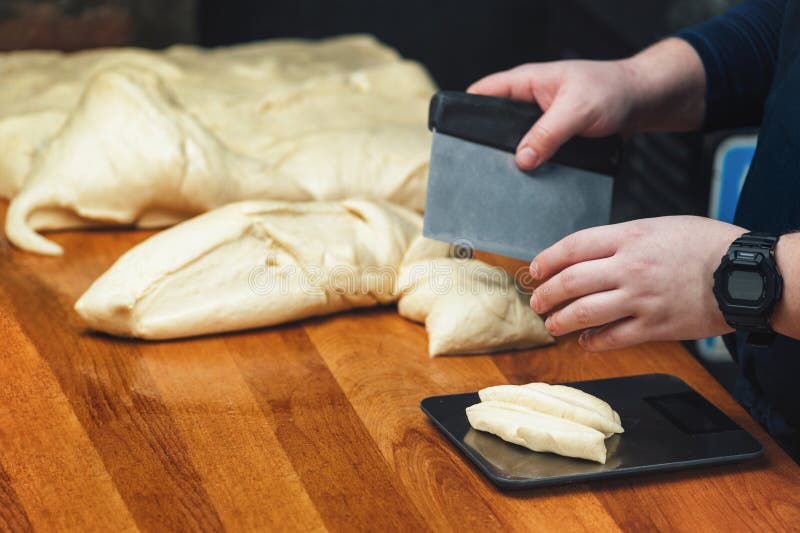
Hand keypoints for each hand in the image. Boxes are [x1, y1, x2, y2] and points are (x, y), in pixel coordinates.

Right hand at [467, 38, 705, 169]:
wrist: (642, 103)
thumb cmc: (612, 90)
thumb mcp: (577, 110)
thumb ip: (547, 133)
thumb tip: (522, 159)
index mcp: (526, 83)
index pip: (483, 93)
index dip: (465, 111)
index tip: (454, 135)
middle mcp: (528, 104)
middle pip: (494, 126)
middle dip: (488, 146)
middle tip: (480, 167)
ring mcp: (540, 124)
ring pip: (515, 145)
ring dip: (514, 161)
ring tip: (506, 181)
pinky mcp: (553, 142)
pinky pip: (535, 157)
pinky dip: (533, 169)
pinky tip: (531, 185)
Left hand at [528, 216, 745, 350]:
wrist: (745, 273)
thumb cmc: (707, 245)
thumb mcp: (660, 226)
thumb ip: (623, 239)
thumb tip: (590, 254)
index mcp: (629, 237)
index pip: (573, 247)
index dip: (547, 260)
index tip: (536, 270)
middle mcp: (630, 267)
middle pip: (571, 282)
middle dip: (546, 294)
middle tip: (537, 302)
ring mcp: (641, 298)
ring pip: (585, 313)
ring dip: (561, 321)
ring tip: (552, 324)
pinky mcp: (655, 326)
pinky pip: (613, 338)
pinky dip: (593, 342)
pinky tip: (586, 341)